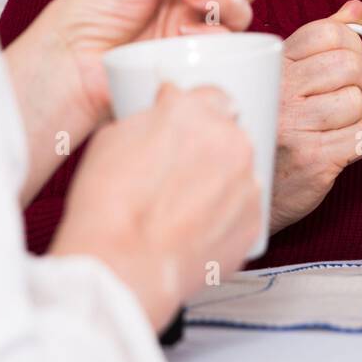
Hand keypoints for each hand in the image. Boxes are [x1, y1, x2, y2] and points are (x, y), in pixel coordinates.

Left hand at [7, 0, 290, 203]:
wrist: (66, 64)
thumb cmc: (87, 13)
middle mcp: (185, 3)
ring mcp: (189, 35)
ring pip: (238, 15)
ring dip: (224, 1)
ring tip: (192, 0)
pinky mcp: (190, 64)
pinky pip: (224, 48)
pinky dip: (215, 36)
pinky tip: (189, 34)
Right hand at [50, 84, 261, 331]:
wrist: (121, 267)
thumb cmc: (107, 206)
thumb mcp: (112, 138)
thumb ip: (149, 118)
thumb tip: (163, 110)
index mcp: (192, 111)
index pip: (212, 95)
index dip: (198, 113)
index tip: (188, 128)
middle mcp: (229, 140)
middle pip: (230, 132)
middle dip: (210, 146)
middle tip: (182, 172)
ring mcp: (246, 181)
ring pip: (240, 170)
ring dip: (221, 180)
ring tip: (186, 206)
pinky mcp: (255, 220)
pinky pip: (245, 207)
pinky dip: (227, 214)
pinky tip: (198, 228)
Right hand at [268, 0, 361, 233]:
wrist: (255, 190)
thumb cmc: (276, 127)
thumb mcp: (288, 76)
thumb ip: (321, 40)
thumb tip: (355, 9)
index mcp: (274, 65)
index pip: (328, 32)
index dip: (351, 44)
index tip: (349, 61)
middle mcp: (279, 92)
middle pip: (348, 65)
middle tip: (357, 94)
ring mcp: (294, 126)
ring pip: (356, 101)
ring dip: (358, 114)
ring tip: (338, 123)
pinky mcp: (312, 159)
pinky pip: (360, 136)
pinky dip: (358, 141)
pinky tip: (337, 146)